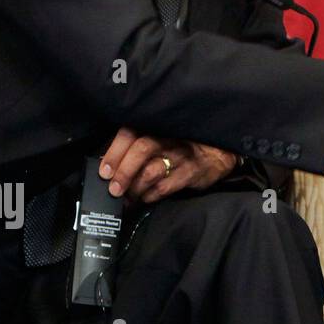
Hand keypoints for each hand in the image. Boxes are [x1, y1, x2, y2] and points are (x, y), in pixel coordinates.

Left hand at [100, 127, 236, 204]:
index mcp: (157, 126)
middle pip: (141, 149)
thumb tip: (108, 164)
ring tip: (128, 196)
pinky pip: (164, 188)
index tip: (104, 171)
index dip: (114, 152)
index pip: (130, 133)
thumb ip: (137, 146)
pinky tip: (146, 197)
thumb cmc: (183, 144)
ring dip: (134, 188)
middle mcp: (169, 138)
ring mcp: (182, 155)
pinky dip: (150, 196)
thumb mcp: (162, 137)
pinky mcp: (191, 172)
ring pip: (151, 172)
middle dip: (123, 172)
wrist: (220, 152)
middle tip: (114, 189)